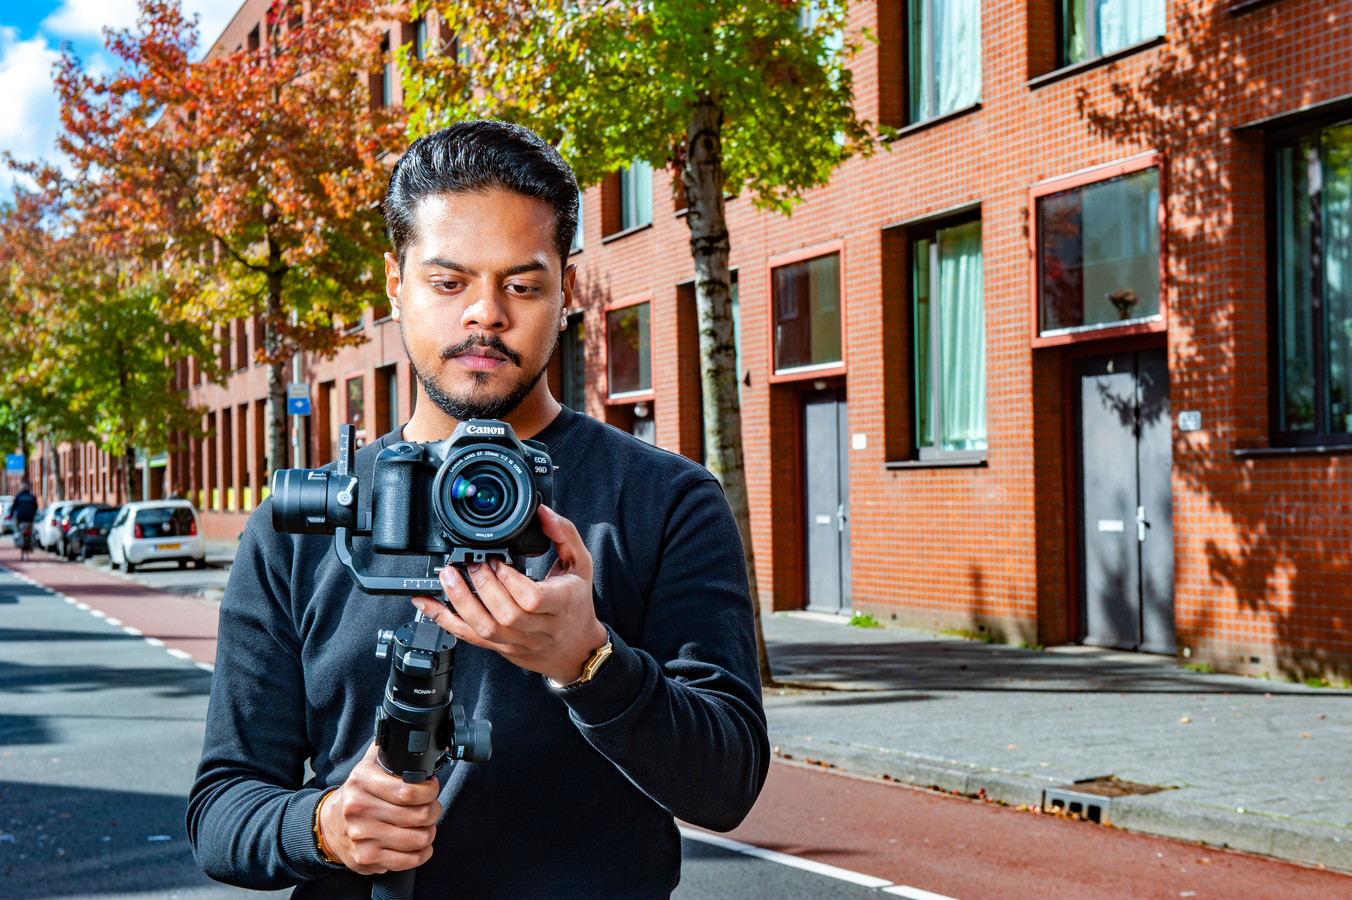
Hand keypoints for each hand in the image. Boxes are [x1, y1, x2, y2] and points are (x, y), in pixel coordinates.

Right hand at [318, 742, 441, 874]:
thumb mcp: (366, 766)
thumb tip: (408, 733)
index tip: (432, 788)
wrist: (328, 826)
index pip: (408, 790)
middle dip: (434, 810)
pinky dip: (422, 853)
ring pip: (418, 839)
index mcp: (362, 782)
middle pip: (419, 815)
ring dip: (429, 832)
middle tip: (431, 807)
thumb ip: (386, 749)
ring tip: (424, 826)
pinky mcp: (367, 859)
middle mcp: (360, 810)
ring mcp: (363, 837)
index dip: (430, 790)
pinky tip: (418, 844)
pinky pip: (409, 860)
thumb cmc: (356, 795)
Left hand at [412, 505, 608, 684]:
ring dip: (460, 601)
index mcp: (561, 603)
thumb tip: (543, 512)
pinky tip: (427, 603)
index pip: (532, 599)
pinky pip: (469, 637)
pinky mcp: (501, 648)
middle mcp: (540, 627)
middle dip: (482, 585)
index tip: (499, 560)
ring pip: (485, 628)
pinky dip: (444, 619)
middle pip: (506, 614)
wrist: (576, 648)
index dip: (510, 581)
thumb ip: (564, 534)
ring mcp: (518, 641)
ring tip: (448, 577)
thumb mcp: (581, 564)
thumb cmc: (577, 603)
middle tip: (471, 563)